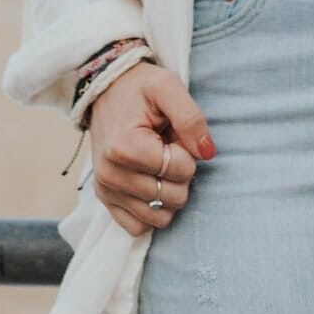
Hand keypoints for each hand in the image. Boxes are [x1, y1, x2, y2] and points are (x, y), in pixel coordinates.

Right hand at [86, 61, 215, 237]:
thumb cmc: (139, 88)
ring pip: (159, 217)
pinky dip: (151, 210)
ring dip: (168, 193)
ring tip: (157, 165)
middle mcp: (110, 174)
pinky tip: (150, 183)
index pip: (179, 171)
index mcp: (124, 147)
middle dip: (180, 174)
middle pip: (173, 197)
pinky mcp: (105, 200)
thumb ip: (191, 118)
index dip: (187, 153)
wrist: (106, 90)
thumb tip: (208, 153)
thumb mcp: (167, 87)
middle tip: (165, 148)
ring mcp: (105, 191)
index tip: (172, 135)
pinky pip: (138, 227)